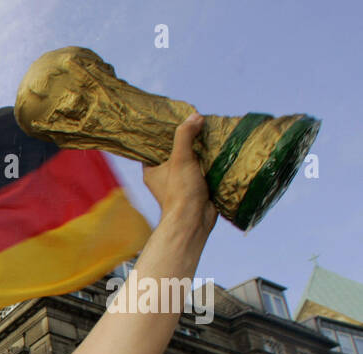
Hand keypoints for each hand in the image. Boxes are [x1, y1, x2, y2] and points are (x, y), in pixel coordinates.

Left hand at [141, 113, 217, 235]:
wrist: (194, 220)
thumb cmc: (180, 191)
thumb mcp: (180, 159)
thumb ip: (185, 136)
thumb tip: (195, 116)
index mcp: (152, 170)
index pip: (154, 146)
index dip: (165, 132)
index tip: (176, 117)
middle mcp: (164, 175)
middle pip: (175, 151)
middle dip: (187, 138)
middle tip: (198, 120)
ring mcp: (181, 181)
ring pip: (191, 159)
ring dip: (201, 148)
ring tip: (211, 128)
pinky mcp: (197, 186)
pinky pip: (203, 168)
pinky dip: (210, 159)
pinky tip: (219, 146)